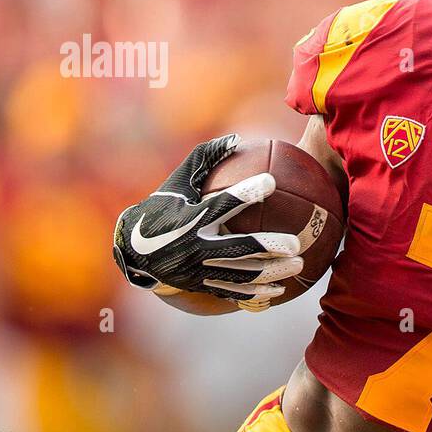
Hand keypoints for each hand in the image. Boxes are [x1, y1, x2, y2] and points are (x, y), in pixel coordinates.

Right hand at [112, 134, 302, 310]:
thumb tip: (237, 138)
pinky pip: (232, 292)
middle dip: (268, 247)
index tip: (272, 181)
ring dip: (272, 272)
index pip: (222, 204)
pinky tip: (279, 290)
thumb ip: (206, 158)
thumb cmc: (163, 207)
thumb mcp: (179, 181)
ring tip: (299, 266)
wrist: (132, 249)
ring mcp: (196, 270)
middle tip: (296, 243)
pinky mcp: (199, 286)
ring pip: (240, 275)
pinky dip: (256, 294)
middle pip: (237, 249)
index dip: (246, 192)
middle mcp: (193, 246)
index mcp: (189, 218)